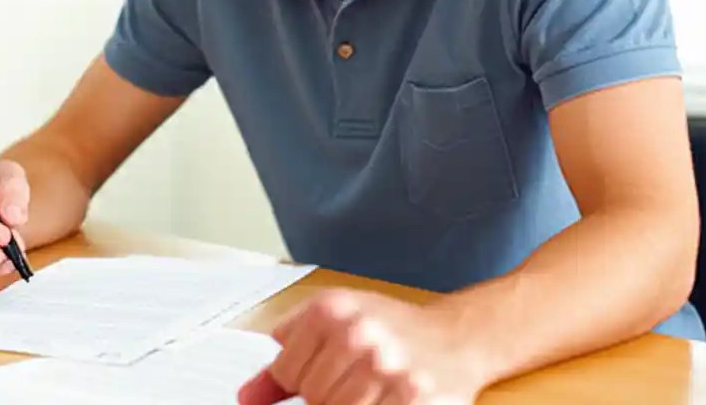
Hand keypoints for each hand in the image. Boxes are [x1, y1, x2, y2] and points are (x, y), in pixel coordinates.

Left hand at [238, 290, 484, 404]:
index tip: (325, 371)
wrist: (458, 336)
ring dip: (356, 404)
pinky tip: (388, 397)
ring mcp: (386, 367)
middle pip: (313, 396)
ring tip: (376, 388)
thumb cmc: (392, 329)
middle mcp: (358, 333)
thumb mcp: (337, 326)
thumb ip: (287, 360)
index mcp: (333, 310)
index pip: (286, 372)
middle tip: (359, 378)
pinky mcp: (412, 396)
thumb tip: (247, 398)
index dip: (302, 380)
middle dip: (331, 395)